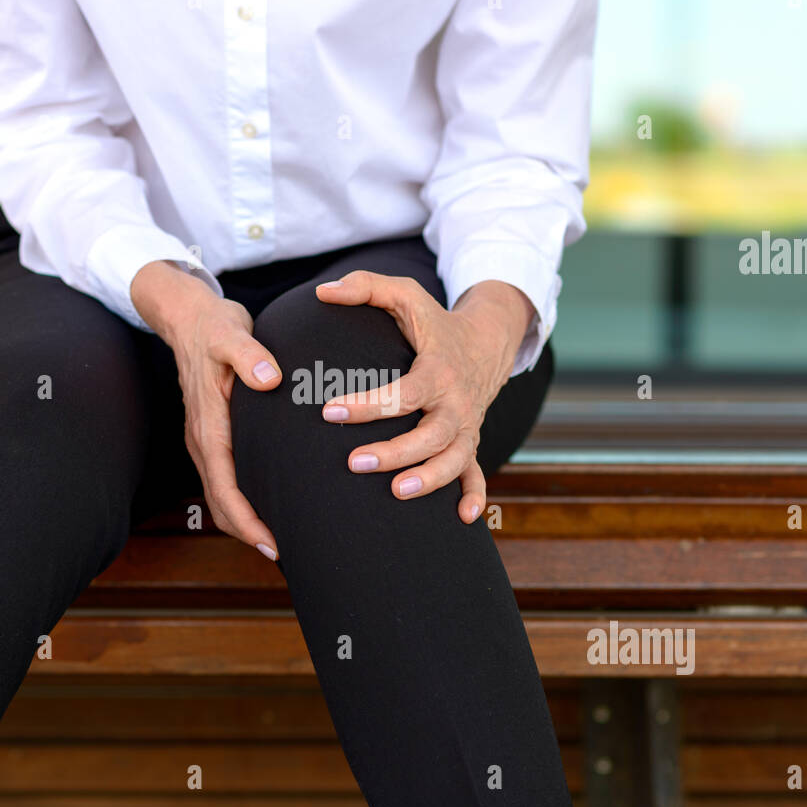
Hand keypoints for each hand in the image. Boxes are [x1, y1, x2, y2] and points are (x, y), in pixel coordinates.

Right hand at [131, 261, 281, 559]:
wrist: (189, 317)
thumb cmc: (213, 326)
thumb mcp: (231, 332)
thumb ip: (249, 354)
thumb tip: (269, 378)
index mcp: (207, 425)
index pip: (224, 486)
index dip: (247, 520)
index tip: (272, 543)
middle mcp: (202, 439)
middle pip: (221, 502)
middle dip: (248, 532)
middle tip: (286, 554)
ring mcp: (206, 438)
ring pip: (222, 493)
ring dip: (246, 520)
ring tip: (282, 539)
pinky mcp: (214, 433)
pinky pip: (227, 477)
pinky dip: (245, 499)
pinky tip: (272, 501)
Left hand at [314, 271, 533, 523]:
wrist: (484, 342)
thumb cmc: (433, 322)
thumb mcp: (404, 295)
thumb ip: (365, 287)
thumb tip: (322, 291)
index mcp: (438, 370)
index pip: (403, 393)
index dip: (367, 404)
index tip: (329, 411)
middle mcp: (456, 403)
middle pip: (431, 435)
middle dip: (394, 451)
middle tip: (353, 462)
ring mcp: (466, 427)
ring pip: (454, 460)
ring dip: (430, 479)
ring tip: (396, 492)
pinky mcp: (469, 442)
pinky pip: (475, 474)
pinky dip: (475, 497)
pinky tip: (462, 520)